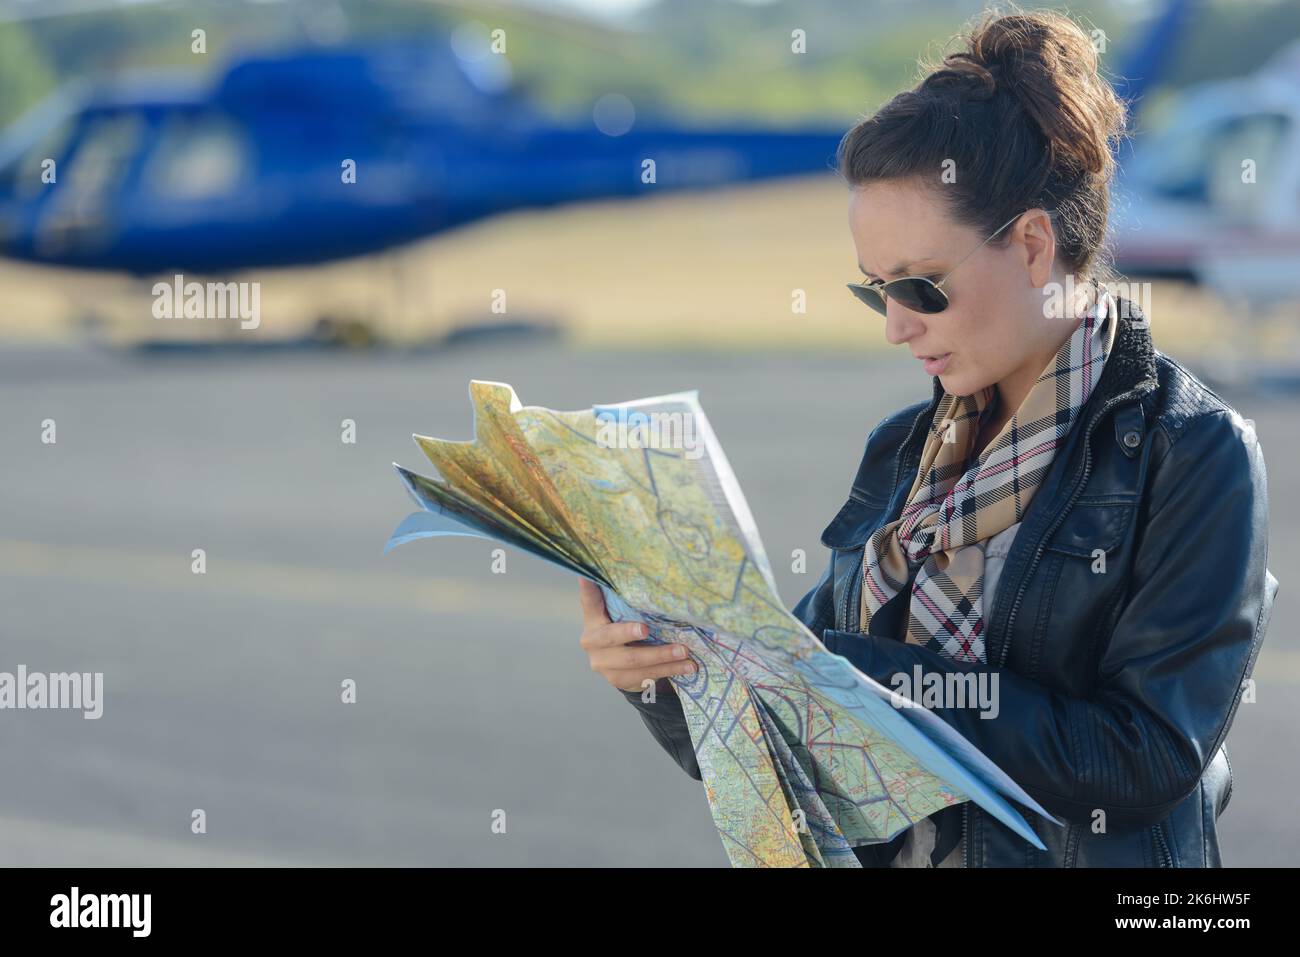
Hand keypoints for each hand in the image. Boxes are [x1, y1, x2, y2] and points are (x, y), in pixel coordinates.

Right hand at [578, 579, 696, 692]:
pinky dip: (669, 670)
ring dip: (663, 657)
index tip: (587, 579)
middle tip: (647, 629)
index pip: (589, 603)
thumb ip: (620, 598)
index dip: (588, 592)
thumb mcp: (619, 614)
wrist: (621, 667)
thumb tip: (631, 564)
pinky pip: (646, 676)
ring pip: (635, 662)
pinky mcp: (619, 681)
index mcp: (593, 620)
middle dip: (630, 633)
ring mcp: (604, 665)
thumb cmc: (624, 629)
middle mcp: (593, 643)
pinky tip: (687, 667)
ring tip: (684, 652)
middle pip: (611, 638)